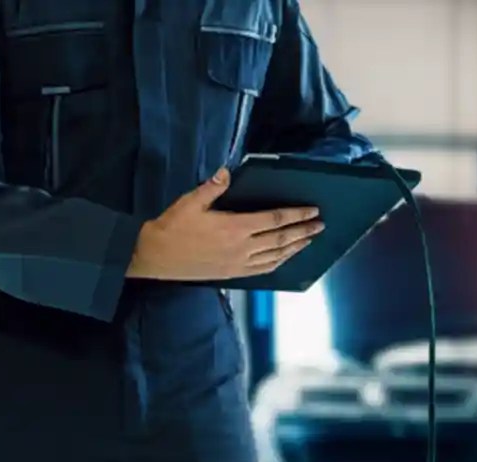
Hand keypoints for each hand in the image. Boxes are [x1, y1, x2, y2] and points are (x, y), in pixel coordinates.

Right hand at [126, 168, 324, 279]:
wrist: (156, 257)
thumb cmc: (172, 227)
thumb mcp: (189, 202)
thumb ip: (211, 188)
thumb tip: (227, 172)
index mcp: (235, 227)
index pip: (274, 220)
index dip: (296, 215)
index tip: (312, 210)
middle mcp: (243, 247)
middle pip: (281, 239)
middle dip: (303, 231)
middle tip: (320, 225)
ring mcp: (240, 263)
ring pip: (276, 256)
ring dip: (296, 247)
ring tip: (310, 240)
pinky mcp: (234, 273)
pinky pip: (264, 269)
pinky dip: (279, 262)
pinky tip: (286, 257)